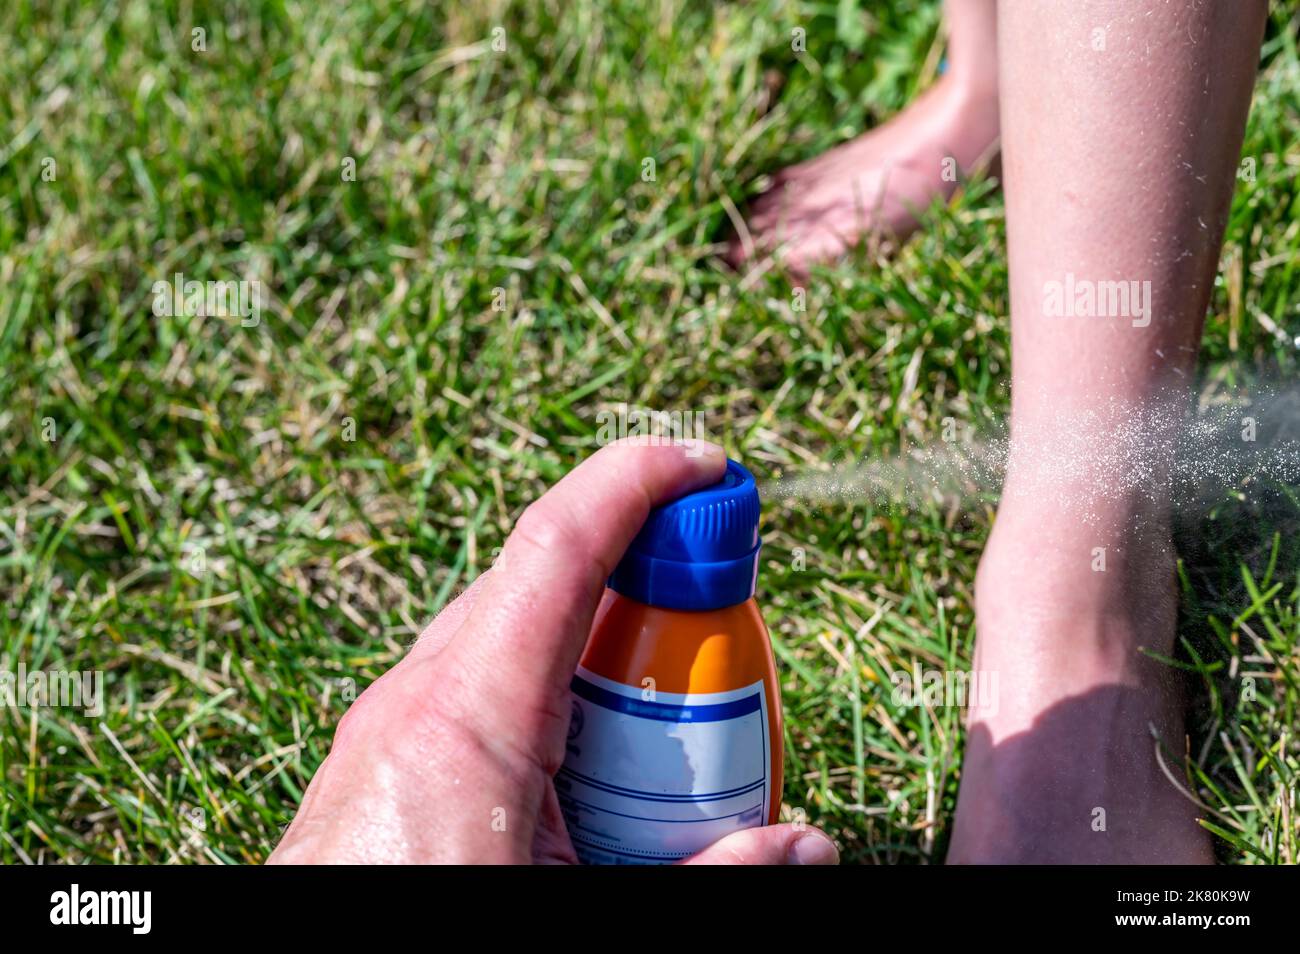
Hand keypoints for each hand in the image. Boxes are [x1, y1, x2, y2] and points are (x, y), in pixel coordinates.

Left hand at [269, 441, 837, 864]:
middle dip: (641, 569)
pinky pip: (478, 678)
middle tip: (723, 609)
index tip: (710, 465)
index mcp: (467, 719)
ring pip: (510, 627)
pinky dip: (548, 680)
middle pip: (544, 579)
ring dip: (595, 633)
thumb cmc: (435, 938)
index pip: (559, 544)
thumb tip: (805, 848)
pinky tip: (589, 752)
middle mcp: (417, 698)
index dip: (639, 481)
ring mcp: (392, 723)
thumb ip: (705, 875)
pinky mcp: (385, 754)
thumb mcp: (589, 913)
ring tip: (663, 705)